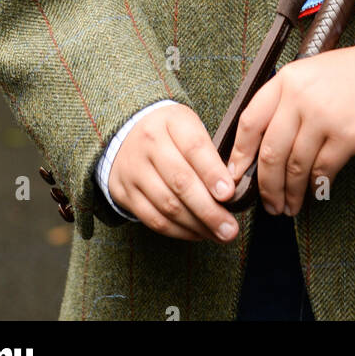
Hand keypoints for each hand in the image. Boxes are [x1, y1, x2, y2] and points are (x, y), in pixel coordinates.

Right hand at [109, 102, 238, 242]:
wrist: (126, 134)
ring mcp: (133, 169)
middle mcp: (149, 144)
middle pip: (180, 181)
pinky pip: (153, 219)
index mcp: (171, 121)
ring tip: (218, 234)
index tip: (229, 194)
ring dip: (196, 225)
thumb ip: (209, 154)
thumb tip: (231, 189)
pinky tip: (197, 233)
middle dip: (209, 210)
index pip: (194, 147)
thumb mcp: (190, 127)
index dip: (212, 173)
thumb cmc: (170, 133)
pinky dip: (178, 231)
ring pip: (167, 205)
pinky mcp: (124, 192)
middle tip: (230, 228)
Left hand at [226, 43, 354, 216]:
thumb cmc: (352, 76)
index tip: (235, 177)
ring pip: (294, 167)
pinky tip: (314, 192)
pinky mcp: (347, 135)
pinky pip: (322, 170)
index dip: (239, 155)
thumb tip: (259, 147)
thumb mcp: (311, 74)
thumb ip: (285, 101)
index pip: (250, 121)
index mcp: (286, 80)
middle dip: (265, 186)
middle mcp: (300, 97)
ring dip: (289, 193)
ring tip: (289, 206)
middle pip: (270, 152)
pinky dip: (315, 186)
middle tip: (267, 205)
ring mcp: (324, 116)